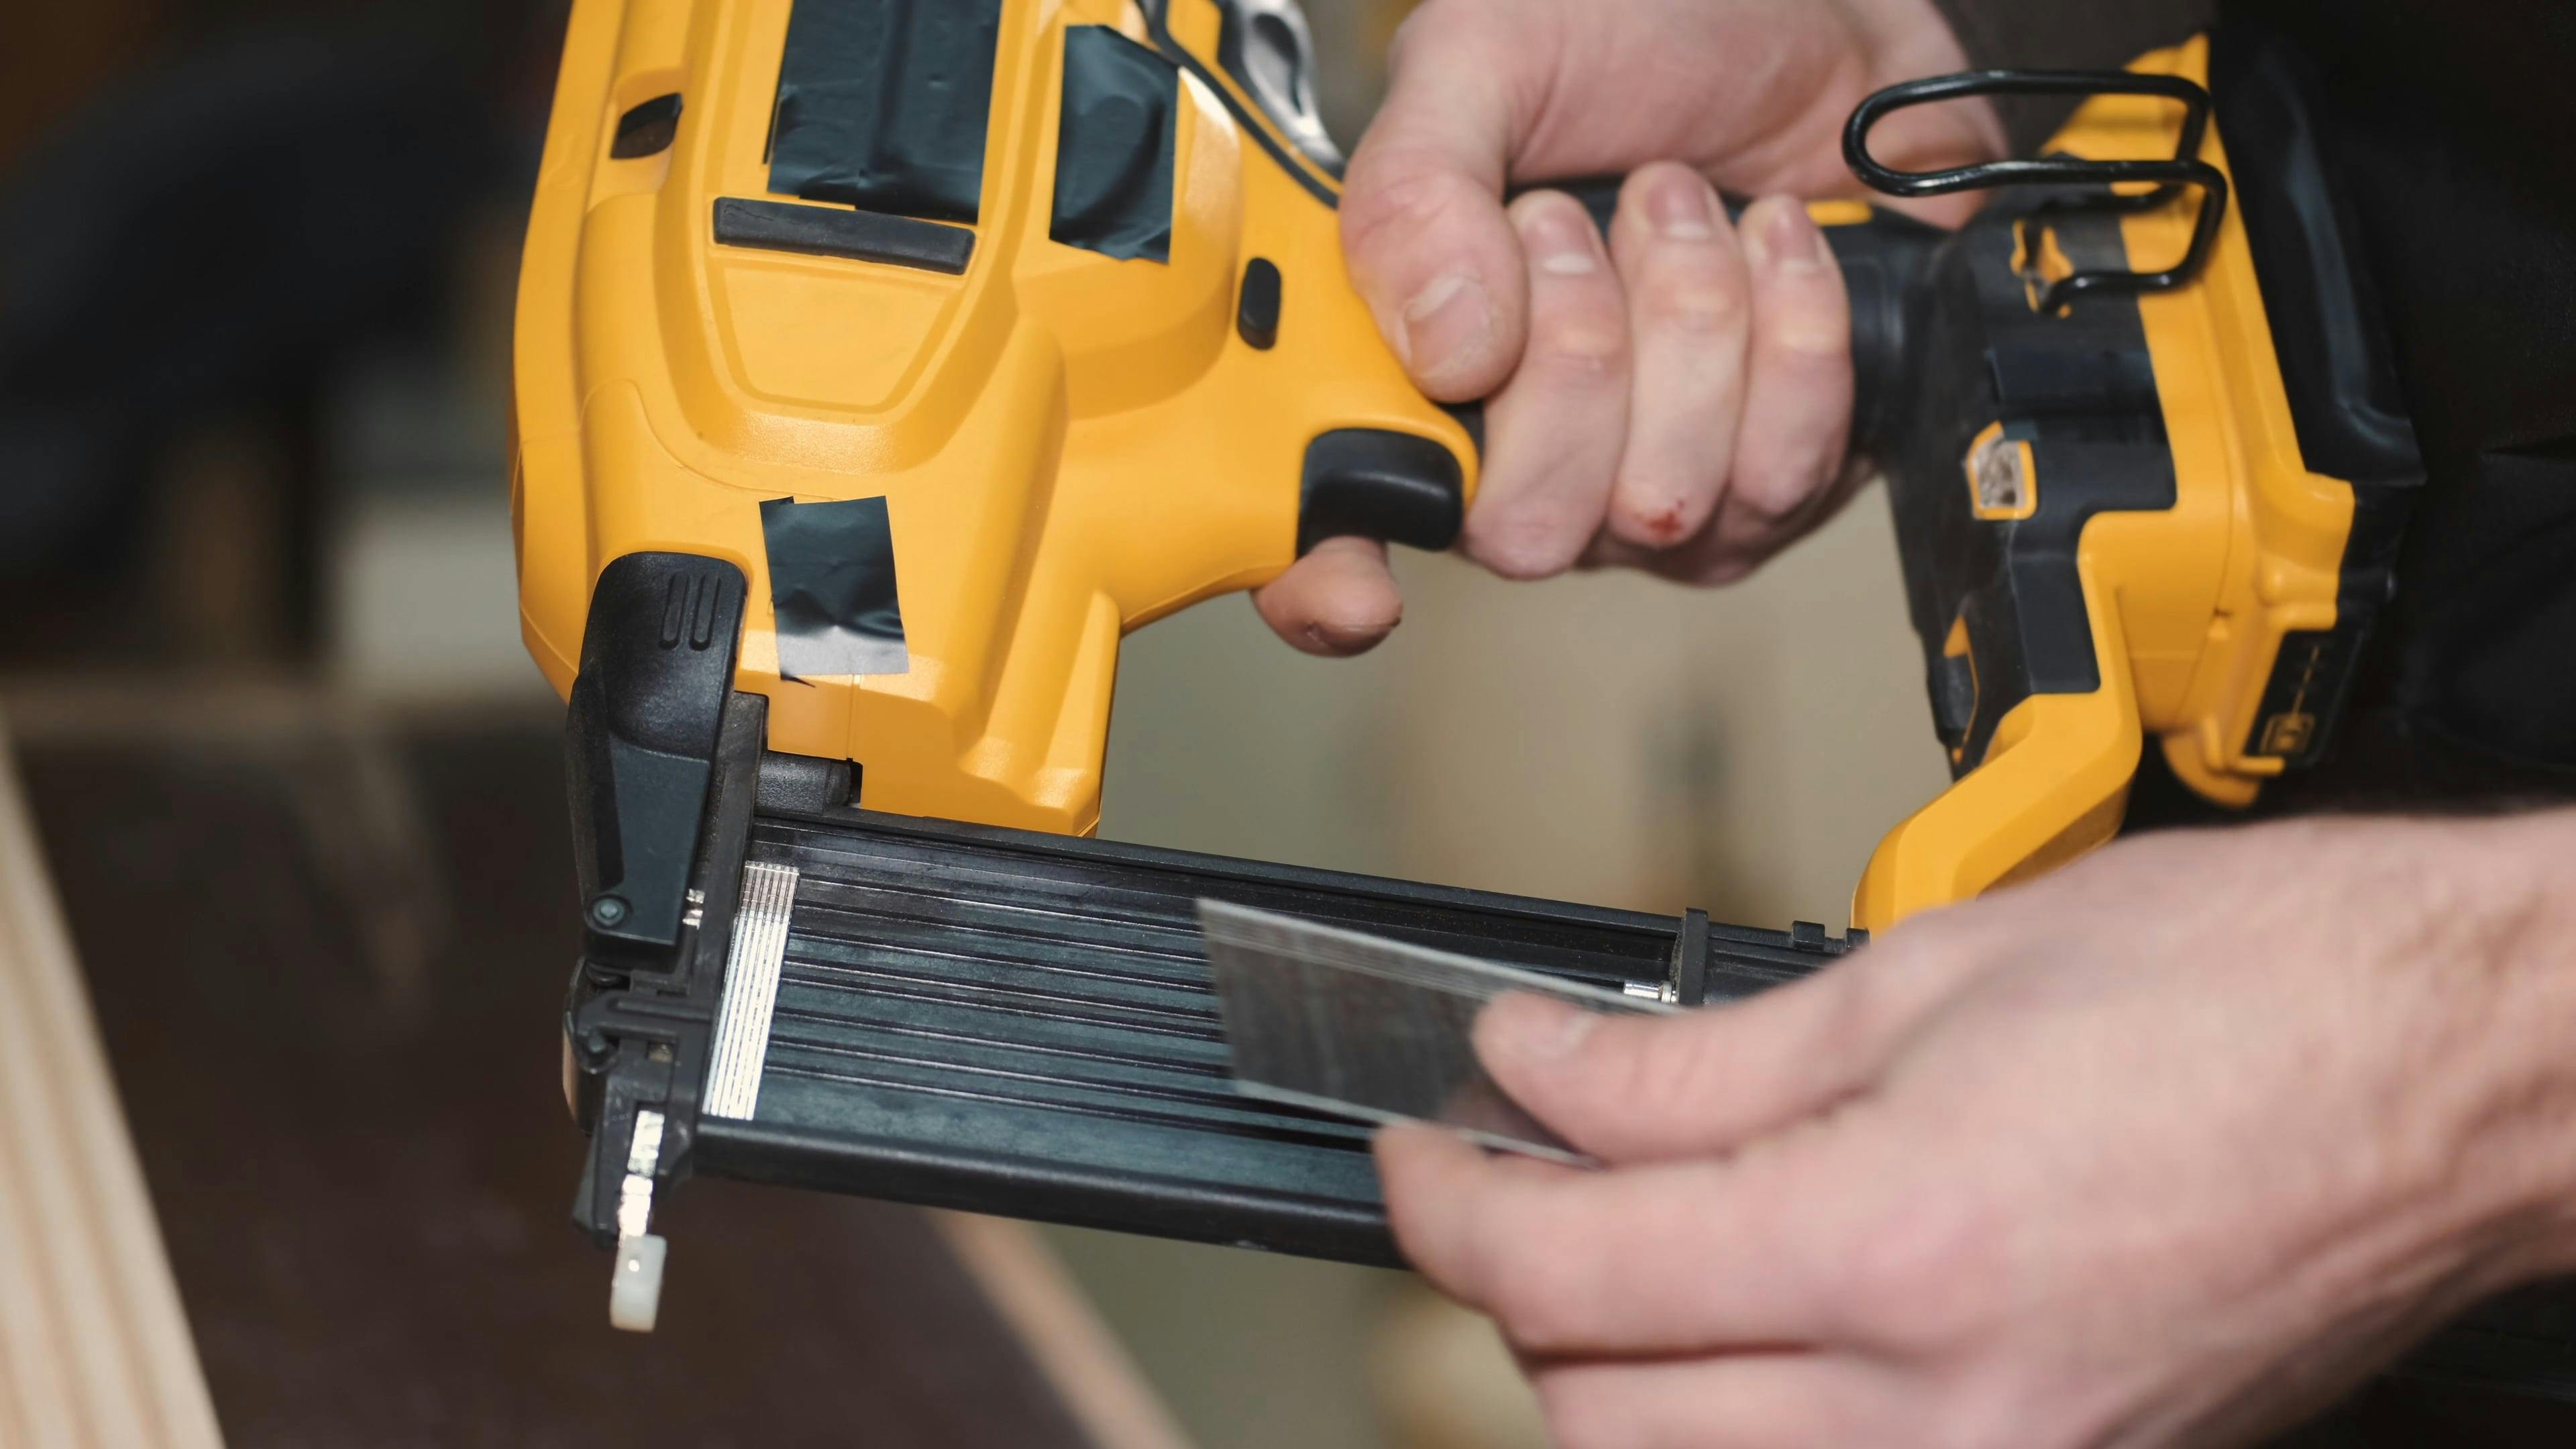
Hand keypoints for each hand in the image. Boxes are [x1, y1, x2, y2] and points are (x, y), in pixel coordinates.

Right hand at [1255, 0, 2005, 655]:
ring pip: (1665, 499)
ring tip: (1680, 201)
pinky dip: (1791, 323)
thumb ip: (1416, 188)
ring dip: (1687, 314)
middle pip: (1522, 532)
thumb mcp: (1486, 54)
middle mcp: (1524, 459)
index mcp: (1410, 369)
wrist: (1823, 16)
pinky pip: (1784, 464)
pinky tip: (1773, 238)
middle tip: (1571, 222)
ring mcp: (1656, 487)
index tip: (1357, 586)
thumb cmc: (1641, 36)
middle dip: (1571, 355)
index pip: (1335, 536)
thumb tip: (1443, 348)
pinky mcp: (1782, 478)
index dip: (1322, 584)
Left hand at [1376, 812, 2575, 1447]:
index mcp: (1894, 1251)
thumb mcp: (1924, 973)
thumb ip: (1695, 1059)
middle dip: (1518, 1292)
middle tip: (1514, 1177)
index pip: (1564, 1273)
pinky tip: (1743, 1324)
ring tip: (1623, 1248)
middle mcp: (1941, 1409)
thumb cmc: (2249, 987)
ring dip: (1616, 1374)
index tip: (1427, 1138)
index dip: (1447, 1199)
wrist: (2458, 1067)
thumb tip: (1540, 1071)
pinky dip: (1737, 1426)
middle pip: (1598, 1414)